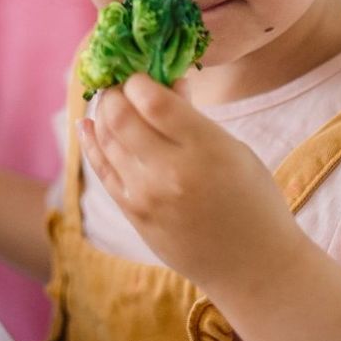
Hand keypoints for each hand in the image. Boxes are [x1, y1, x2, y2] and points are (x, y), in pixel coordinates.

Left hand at [79, 74, 304, 292]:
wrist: (251, 267)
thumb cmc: (253, 202)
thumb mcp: (234, 150)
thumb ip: (194, 117)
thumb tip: (165, 81)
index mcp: (205, 150)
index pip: (153, 100)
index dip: (140, 79)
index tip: (143, 74)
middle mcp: (169, 172)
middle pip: (121, 116)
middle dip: (117, 92)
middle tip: (122, 84)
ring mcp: (145, 196)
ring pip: (106, 139)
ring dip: (103, 113)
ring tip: (111, 100)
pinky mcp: (132, 214)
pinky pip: (102, 169)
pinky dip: (92, 142)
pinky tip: (88, 123)